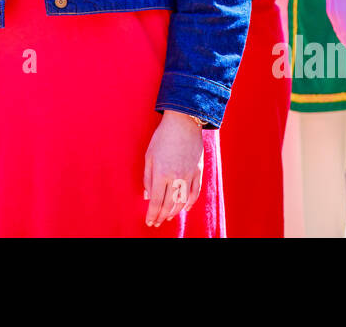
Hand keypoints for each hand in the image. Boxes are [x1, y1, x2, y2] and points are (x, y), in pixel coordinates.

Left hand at [143, 111, 203, 226]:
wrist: (183, 123)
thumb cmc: (162, 137)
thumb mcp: (149, 156)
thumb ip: (147, 178)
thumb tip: (147, 196)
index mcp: (161, 173)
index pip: (156, 201)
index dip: (152, 214)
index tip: (149, 221)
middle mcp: (176, 177)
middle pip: (169, 205)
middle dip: (161, 216)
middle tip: (157, 222)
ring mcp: (189, 175)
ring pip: (182, 202)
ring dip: (174, 212)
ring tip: (168, 217)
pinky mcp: (198, 172)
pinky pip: (195, 193)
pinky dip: (190, 203)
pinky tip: (184, 208)